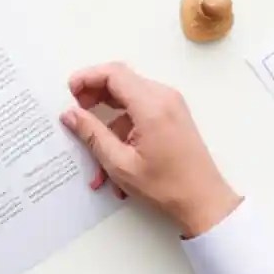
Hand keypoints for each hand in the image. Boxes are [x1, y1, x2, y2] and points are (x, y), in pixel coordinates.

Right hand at [60, 62, 240, 237]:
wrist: (204, 200)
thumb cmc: (167, 186)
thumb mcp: (120, 163)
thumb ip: (92, 134)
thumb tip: (71, 114)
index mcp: (151, 106)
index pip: (113, 74)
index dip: (87, 78)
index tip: (70, 93)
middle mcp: (164, 97)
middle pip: (121, 80)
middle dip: (94, 94)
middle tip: (77, 112)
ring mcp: (171, 105)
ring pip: (129, 97)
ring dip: (108, 117)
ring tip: (94, 146)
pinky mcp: (173, 115)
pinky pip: (141, 110)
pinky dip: (123, 126)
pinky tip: (114, 155)